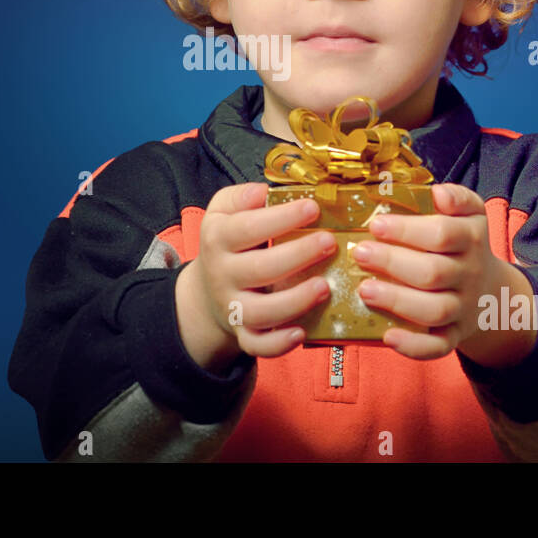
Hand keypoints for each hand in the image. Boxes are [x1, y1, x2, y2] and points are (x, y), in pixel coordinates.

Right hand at [175, 182, 338, 371]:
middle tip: (330, 242)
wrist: (207, 289)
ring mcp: (232, 307)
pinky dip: (278, 344)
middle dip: (298, 255)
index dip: (281, 218)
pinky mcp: (241, 333)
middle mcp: (222, 275)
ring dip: (295, 301)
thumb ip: (239, 197)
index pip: (248, 228)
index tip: (313, 207)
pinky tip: (302, 332)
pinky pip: (256, 346)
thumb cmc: (228, 243)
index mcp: (218, 239)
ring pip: (260, 312)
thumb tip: (263, 191)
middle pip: (259, 269)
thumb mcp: (222, 212)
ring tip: (326, 286)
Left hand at [349, 183, 537, 364]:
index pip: (443, 234)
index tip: (375, 225)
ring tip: (364, 289)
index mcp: (472, 239)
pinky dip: (415, 346)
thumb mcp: (470, 216)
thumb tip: (437, 192)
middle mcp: (470, 274)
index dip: (408, 230)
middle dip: (393, 263)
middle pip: (434, 272)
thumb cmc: (463, 246)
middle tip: (360, 253)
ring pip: (435, 310)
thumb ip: (457, 199)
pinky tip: (388, 336)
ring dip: (397, 301)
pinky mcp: (455, 335)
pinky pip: (439, 347)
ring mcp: (464, 308)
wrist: (493, 293)